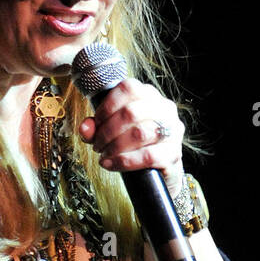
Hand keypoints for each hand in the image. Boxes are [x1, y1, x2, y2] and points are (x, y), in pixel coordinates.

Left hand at [78, 77, 184, 196]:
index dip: (107, 106)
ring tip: (104, 155)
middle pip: (131, 112)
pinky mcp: (174, 154)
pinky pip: (148, 156)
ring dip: (115, 146)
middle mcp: (164, 108)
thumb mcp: (111, 133)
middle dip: (107, 131)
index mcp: (149, 96)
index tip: (96, 123)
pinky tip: (111, 164)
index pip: (128, 88)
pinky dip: (124, 161)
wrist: (159, 172)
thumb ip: (96, 128)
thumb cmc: (133, 146)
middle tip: (97, 145)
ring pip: (140, 133)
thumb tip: (85, 128)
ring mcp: (172, 131)